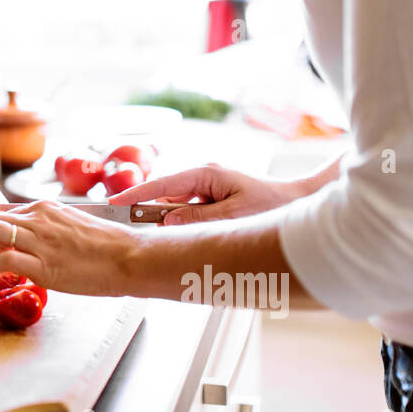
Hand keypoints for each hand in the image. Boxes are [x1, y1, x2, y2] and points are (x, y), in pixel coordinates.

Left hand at [0, 200, 140, 296]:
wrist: (130, 257)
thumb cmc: (108, 246)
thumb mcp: (73, 225)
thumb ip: (49, 225)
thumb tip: (30, 230)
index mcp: (44, 209)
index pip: (0, 211)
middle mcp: (37, 219)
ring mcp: (40, 241)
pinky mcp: (44, 265)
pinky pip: (3, 261)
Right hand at [110, 163, 305, 224]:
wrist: (298, 202)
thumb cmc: (272, 206)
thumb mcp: (234, 215)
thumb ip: (198, 218)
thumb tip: (168, 220)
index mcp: (205, 174)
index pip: (161, 185)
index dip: (135, 195)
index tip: (114, 203)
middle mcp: (202, 178)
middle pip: (165, 198)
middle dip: (155, 216)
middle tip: (148, 233)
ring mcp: (206, 188)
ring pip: (176, 208)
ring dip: (174, 224)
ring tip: (188, 237)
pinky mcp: (211, 199)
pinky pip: (188, 212)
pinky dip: (186, 225)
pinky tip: (195, 235)